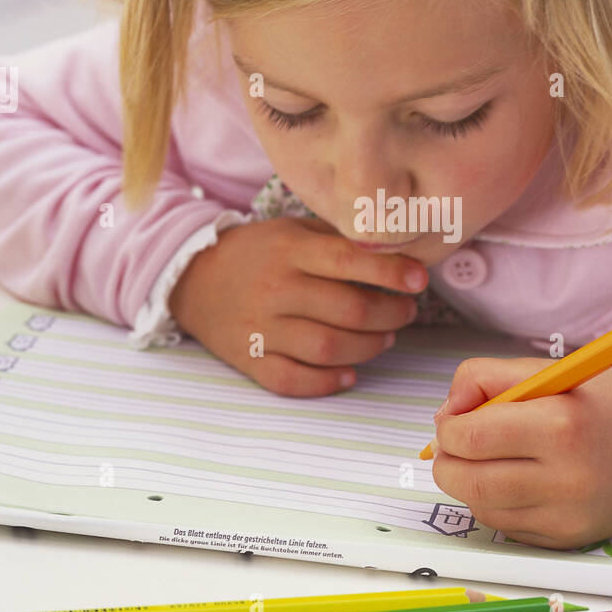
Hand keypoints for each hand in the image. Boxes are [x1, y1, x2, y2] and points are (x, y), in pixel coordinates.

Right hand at [170, 215, 426, 395]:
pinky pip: (295, 379)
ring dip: (369, 347)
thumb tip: (395, 251)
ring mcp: (261, 328)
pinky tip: (349, 373)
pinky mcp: (249, 360)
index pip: (349, 260)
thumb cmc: (257, 252)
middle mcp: (276, 288)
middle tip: (405, 312)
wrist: (192, 278)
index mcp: (289, 250)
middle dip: (391, 314)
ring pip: (330, 347)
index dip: (392, 272)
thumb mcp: (292, 230)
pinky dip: (328, 381)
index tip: (419, 280)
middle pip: (349, 310)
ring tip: (384, 338)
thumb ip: (336, 240)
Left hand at [430, 357, 611, 549]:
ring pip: (481, 507)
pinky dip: (494, 504)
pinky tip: (513, 482)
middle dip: (446, 462)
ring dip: (467, 484)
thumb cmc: (593, 405)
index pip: (471, 438)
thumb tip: (444, 415)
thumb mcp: (545, 372)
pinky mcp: (564, 539)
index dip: (448, 429)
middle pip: (469, 481)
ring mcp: (566, 515)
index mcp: (560, 426)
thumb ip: (483, 377)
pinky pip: (504, 527)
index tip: (453, 421)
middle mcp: (565, 477)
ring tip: (485, 461)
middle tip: (453, 447)